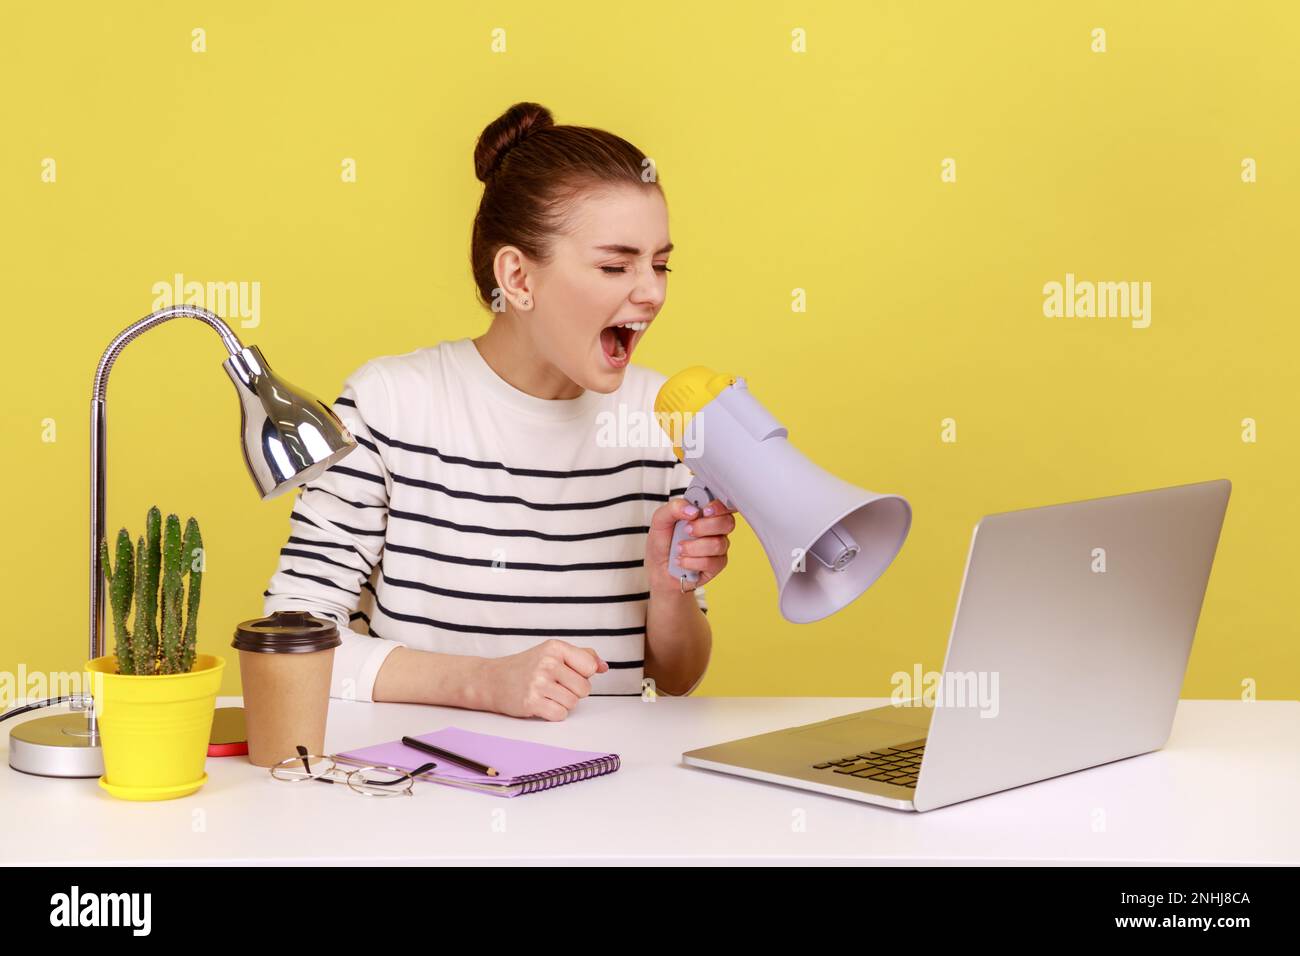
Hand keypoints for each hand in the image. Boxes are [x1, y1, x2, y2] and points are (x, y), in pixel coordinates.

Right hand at [477, 640, 608, 720]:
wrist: (491, 680)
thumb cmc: (526, 667)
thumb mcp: (552, 653)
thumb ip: (581, 657)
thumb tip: (604, 667)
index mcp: (555, 647)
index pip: (590, 666)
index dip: (583, 674)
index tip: (568, 673)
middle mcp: (547, 662)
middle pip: (584, 688)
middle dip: (573, 691)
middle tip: (554, 686)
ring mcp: (538, 682)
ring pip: (573, 703)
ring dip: (563, 703)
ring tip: (546, 694)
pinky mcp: (531, 702)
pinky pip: (560, 715)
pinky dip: (553, 713)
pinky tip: (541, 704)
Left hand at [646, 496, 736, 593]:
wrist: (658, 568)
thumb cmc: (662, 543)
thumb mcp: (660, 520)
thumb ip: (674, 508)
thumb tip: (693, 509)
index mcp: (705, 514)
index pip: (724, 505)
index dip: (719, 507)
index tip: (705, 511)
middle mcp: (715, 529)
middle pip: (727, 523)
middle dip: (704, 527)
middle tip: (686, 530)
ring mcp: (718, 547)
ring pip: (717, 544)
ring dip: (693, 547)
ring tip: (679, 548)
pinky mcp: (716, 565)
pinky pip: (711, 562)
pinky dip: (692, 562)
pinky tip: (682, 561)